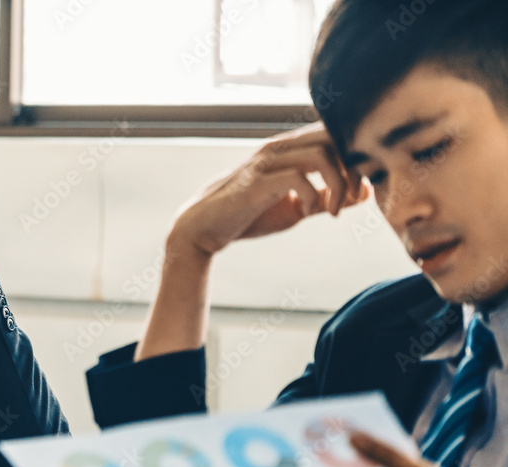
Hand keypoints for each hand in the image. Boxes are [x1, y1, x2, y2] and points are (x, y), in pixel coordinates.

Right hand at [169, 122, 368, 257]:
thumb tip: (364, 193)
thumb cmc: (247, 217)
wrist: (203, 230)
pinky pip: (299, 178)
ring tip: (332, 211)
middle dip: (353, 167)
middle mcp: (278, 148)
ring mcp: (266, 163)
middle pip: (334, 137)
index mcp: (288, 149)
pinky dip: (313, 197)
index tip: (359, 191)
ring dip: (337, 185)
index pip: (335, 135)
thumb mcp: (295, 208)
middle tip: (352, 197)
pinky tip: (308, 213)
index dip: (356, 159)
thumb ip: (327, 199)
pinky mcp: (256, 182)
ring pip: (321, 155)